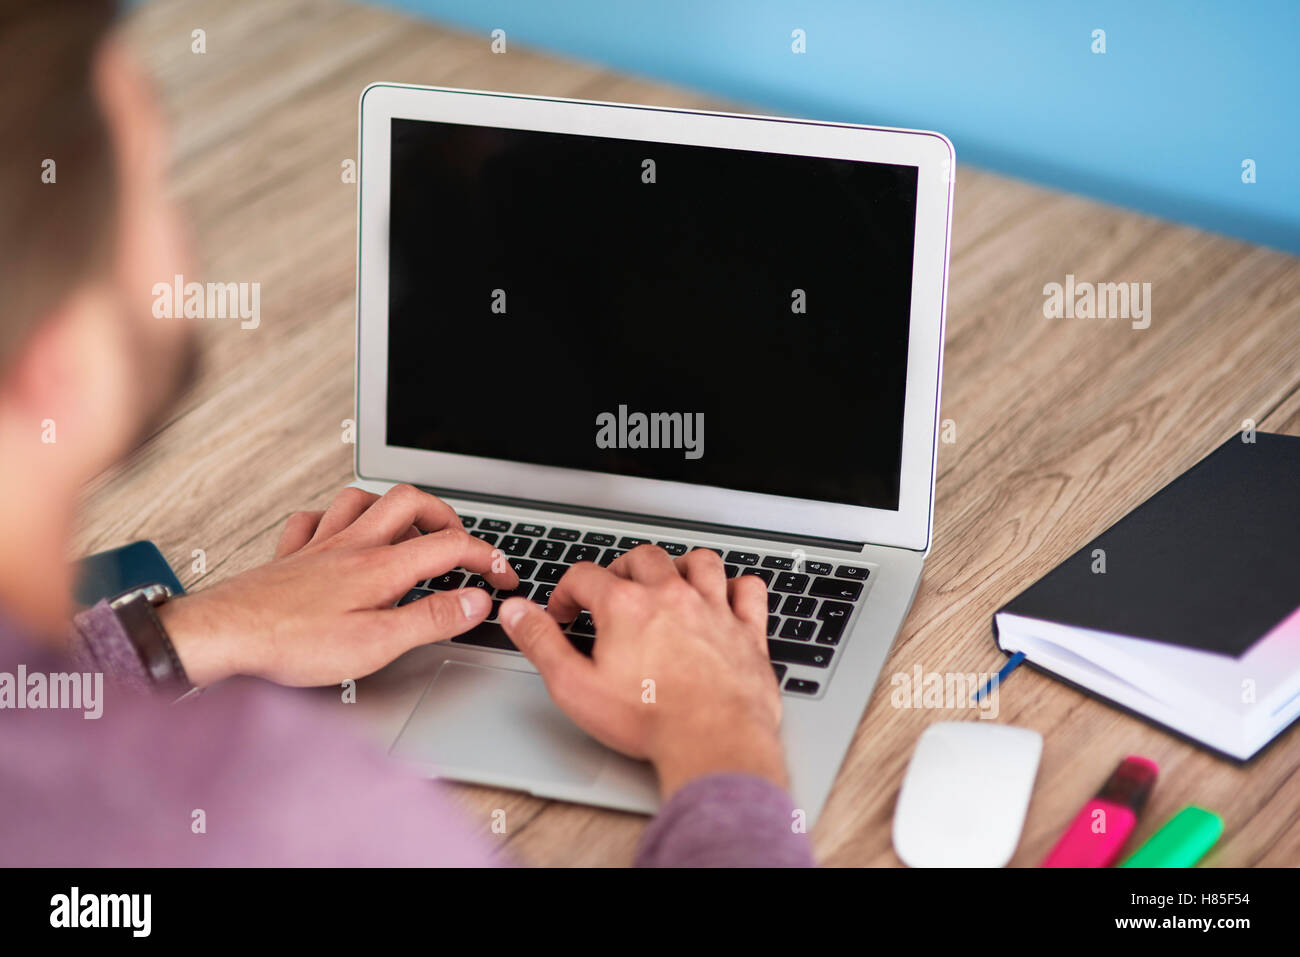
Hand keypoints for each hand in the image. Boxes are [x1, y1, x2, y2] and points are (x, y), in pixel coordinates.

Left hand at [159, 484, 516, 686]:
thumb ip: (431, 618)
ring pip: (363, 500)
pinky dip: (335, 520)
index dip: (487, 557)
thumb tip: (476, 600)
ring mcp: (318, 546)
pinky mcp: (288, 556)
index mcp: (381, 567)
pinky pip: (314, 519)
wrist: (223, 635)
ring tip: (408, 531)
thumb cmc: (291, 644)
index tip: (503, 576)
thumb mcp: (377, 644)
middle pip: (411, 502)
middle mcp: (352, 545)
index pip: (451, 546)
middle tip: (461, 542)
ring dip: (393, 509)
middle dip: (446, 516)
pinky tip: (339, 534)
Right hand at [497, 545, 786, 797]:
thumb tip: (517, 613)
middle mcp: (672, 596)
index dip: (566, 592)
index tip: (564, 613)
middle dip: (621, 570)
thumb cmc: (649, 720)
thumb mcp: (575, 686)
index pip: (585, 576)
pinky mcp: (747, 631)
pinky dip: (736, 587)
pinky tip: (725, 597)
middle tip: (612, 595)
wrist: (713, 740)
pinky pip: (748, 589)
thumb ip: (541, 643)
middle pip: (642, 558)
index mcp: (627, 606)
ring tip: (667, 584)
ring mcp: (713, 610)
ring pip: (698, 561)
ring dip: (679, 566)